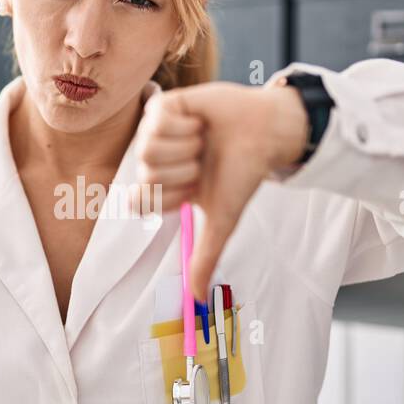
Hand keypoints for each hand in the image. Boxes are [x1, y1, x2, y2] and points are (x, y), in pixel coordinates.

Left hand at [134, 78, 308, 301]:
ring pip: (147, 148)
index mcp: (162, 187)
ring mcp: (155, 132)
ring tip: (203, 140)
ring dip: (185, 147)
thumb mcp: (221, 220)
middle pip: (144, 176)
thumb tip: (198, 298)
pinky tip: (199, 121)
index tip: (194, 190)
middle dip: (183, 172)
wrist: (265, 134)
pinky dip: (183, 124)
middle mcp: (153, 161)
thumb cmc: (242, 174)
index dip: (170, 197)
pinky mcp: (163, 106)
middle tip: (203, 162)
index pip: (139, 202)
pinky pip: (154, 120)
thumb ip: (205, 258)